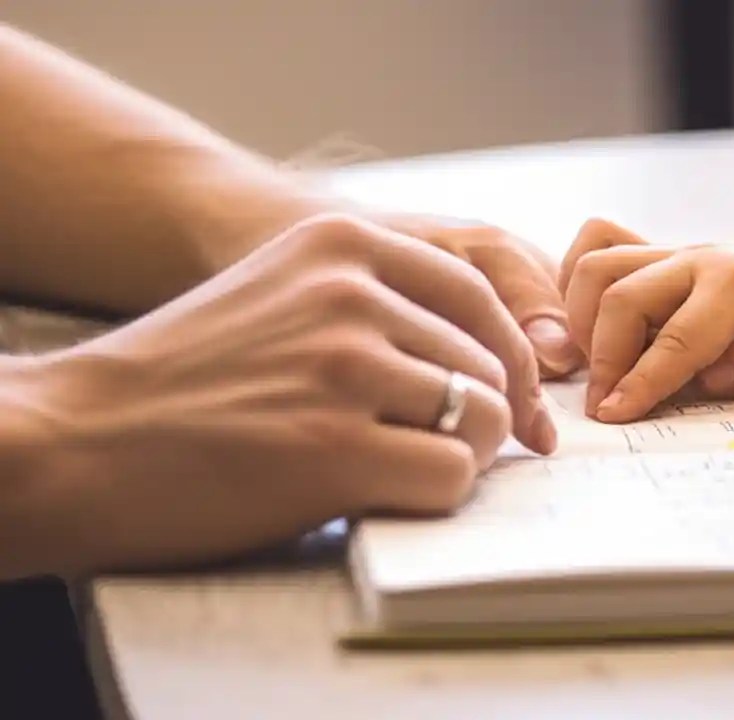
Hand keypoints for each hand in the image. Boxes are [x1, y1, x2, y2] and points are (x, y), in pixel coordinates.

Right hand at [3, 213, 555, 574]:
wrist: (75, 439)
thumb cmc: (183, 380)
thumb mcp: (282, 296)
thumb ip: (378, 306)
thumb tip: (494, 361)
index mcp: (342, 243)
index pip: (480, 294)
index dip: (508, 358)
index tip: (512, 401)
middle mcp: (350, 294)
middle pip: (487, 363)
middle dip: (479, 417)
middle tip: (440, 450)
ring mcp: (344, 369)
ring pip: (481, 419)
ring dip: (458, 457)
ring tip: (403, 470)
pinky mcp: (334, 450)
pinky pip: (450, 476)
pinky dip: (437, 495)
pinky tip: (387, 495)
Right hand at [559, 219, 733, 422]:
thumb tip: (711, 375)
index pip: (677, 336)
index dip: (642, 380)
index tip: (614, 416)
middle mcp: (700, 257)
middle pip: (621, 294)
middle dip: (604, 356)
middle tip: (603, 408)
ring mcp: (677, 252)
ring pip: (600, 265)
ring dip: (583, 318)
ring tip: (597, 371)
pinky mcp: (662, 257)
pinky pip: (601, 249)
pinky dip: (580, 284)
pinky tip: (589, 329)